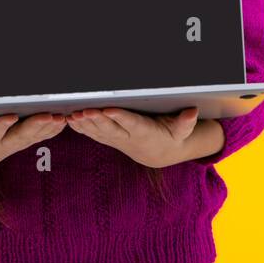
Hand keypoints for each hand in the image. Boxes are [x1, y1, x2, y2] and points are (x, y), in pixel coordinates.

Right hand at [0, 112, 67, 180]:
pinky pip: (35, 138)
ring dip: (47, 129)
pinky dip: (49, 131)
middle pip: (18, 136)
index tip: (10, 116)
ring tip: (62, 118)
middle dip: (34, 126)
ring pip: (31, 137)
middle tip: (49, 116)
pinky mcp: (16, 144)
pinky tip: (62, 122)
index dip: (0, 126)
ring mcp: (10, 146)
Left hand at [65, 106, 200, 167]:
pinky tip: (70, 120)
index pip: (131, 123)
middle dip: (96, 119)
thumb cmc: (172, 136)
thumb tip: (193, 112)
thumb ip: (186, 122)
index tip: (109, 109)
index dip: (119, 117)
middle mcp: (128, 137)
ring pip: (99, 132)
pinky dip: (82, 128)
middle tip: (84, 110)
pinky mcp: (110, 139)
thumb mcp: (182, 131)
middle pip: (110, 128)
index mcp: (145, 132)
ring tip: (73, 115)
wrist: (160, 153)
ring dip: (85, 124)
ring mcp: (117, 140)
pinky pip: (93, 135)